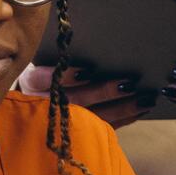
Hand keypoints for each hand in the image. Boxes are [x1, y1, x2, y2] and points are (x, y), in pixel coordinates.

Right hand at [17, 61, 145, 129]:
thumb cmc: (48, 70)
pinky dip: (123, 119)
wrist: (34, 102)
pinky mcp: (77, 133)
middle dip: (104, 92)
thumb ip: (67, 53)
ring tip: (144, 98)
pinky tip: (140, 109)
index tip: (88, 71)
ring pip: (92, 118)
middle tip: (129, 84)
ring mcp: (60, 122)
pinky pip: (102, 127)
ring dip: (121, 108)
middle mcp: (43, 104)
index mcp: (32, 82)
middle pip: (75, 100)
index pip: (45, 79)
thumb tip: (101, 40)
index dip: (67, 76)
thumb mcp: (47, 58)